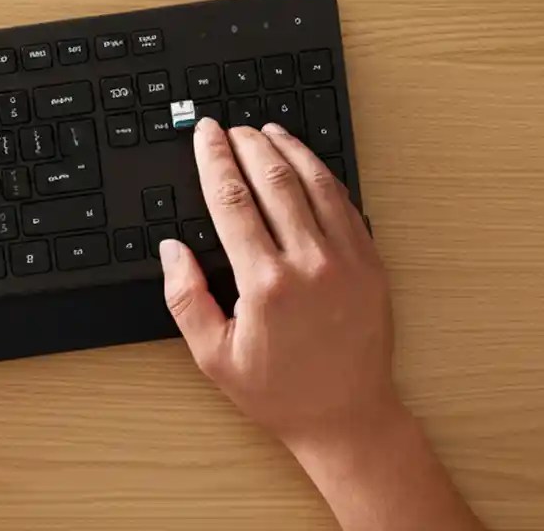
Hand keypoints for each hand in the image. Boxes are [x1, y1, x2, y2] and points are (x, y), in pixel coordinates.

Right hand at [160, 120, 483, 530]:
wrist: (347, 417)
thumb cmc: (278, 392)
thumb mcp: (212, 356)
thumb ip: (185, 298)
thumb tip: (172, 249)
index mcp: (265, 284)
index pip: (232, 202)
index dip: (215, 161)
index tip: (206, 136)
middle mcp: (310, 264)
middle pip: (274, 182)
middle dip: (248, 146)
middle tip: (230, 127)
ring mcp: (347, 260)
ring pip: (315, 184)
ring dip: (288, 150)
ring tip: (267, 131)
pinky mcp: (372, 264)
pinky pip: (346, 204)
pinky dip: (323, 175)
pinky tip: (307, 163)